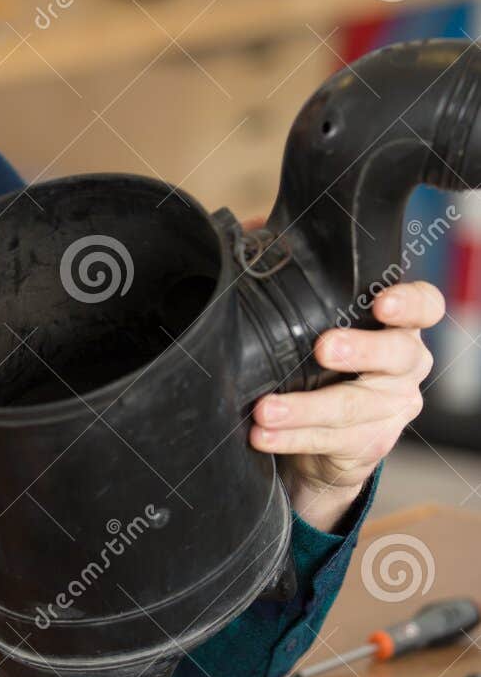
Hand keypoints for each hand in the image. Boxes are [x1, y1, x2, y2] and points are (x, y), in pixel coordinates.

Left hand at [249, 281, 445, 532]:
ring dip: (304, 408)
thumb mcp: (318, 323)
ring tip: (265, 409)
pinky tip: (263, 435)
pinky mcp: (370, 443)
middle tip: (324, 347)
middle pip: (397, 355)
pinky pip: (329, 440)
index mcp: (399, 326)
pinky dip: (291, 438)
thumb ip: (300, 286)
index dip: (410, 303)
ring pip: (352, 406)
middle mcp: (406, 366)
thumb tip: (252, 233)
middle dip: (360, 350)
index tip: (382, 302)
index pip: (425, 306)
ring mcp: (391, 407)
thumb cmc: (322, 364)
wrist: (328, 439)